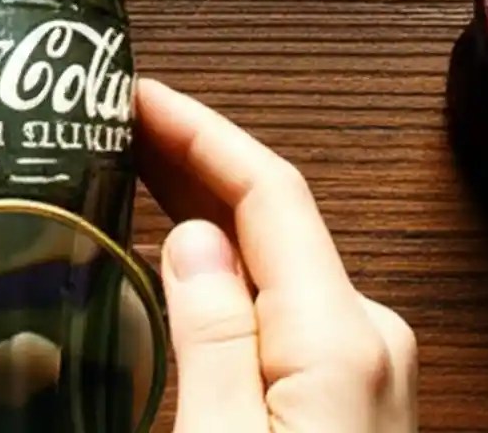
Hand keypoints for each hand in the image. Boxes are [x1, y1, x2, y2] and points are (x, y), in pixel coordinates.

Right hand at [136, 78, 418, 431]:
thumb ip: (212, 342)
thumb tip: (195, 243)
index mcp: (339, 341)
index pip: (270, 195)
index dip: (201, 133)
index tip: (143, 96)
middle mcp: (366, 338)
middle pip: (272, 216)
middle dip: (195, 159)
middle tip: (122, 123)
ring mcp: (363, 364)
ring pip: (272, 256)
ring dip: (207, 205)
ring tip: (137, 168)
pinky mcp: (348, 391)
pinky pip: (278, 298)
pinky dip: (228, 259)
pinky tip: (187, 250)